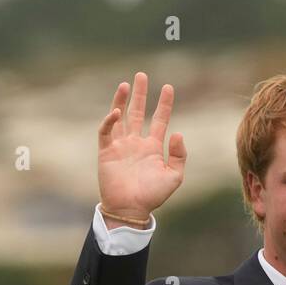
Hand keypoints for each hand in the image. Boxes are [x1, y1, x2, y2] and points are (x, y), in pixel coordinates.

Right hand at [97, 71, 186, 223]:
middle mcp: (136, 143)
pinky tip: (117, 112)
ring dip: (122, 100)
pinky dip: (110, 120)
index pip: (159, 120)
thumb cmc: (153, 196)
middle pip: (138, 112)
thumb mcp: (174, 177)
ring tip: (126, 84)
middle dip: (140, 94)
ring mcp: (121, 146)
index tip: (169, 87)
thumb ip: (179, 156)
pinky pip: (106, 131)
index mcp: (153, 148)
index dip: (164, 104)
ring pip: (121, 117)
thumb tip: (177, 133)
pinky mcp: (106, 151)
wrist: (131, 209)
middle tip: (142, 75)